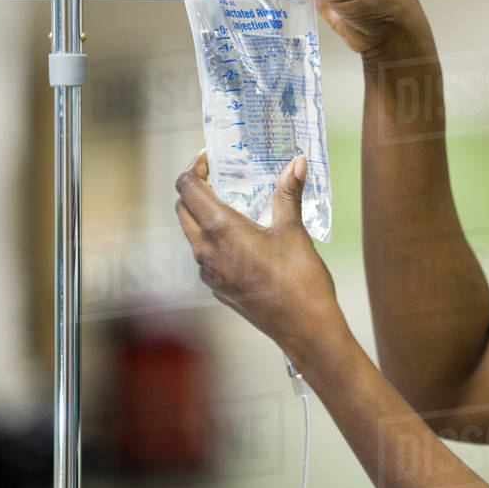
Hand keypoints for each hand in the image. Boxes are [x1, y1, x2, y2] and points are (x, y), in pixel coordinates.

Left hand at [174, 150, 344, 364]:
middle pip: (183, 209)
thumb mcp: (294, 231)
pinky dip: (213, 238)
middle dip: (195, 188)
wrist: (305, 330)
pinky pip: (205, 256)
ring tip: (233, 203)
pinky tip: (242, 237)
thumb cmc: (301, 281)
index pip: (187, 188)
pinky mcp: (219, 289)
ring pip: (192, 234)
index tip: (211, 158)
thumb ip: (288, 193)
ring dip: (202, 214)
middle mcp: (206, 253)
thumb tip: (297, 163)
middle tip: (220, 176)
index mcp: (221, 231)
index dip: (194, 167)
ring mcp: (209, 274)